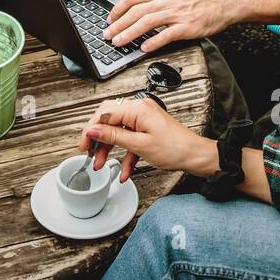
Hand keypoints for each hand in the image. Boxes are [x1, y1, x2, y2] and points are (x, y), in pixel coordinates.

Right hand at [77, 97, 216, 180]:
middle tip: (89, 152)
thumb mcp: (139, 145)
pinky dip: (125, 154)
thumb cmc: (175, 149)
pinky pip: (130, 139)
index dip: (90, 130)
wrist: (195, 156)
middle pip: (108, 120)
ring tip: (102, 164)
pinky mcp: (147, 128)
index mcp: (137, 108)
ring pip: (117, 131)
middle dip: (97, 138)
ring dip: (109, 149)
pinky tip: (124, 170)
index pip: (104, 114)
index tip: (84, 145)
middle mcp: (139, 109)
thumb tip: (92, 130)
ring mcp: (143, 119)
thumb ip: (113, 136)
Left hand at [105, 0, 240, 51]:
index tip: (109, 18)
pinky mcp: (186, 27)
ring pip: (146, 23)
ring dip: (129, 34)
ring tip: (118, 42)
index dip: (117, 9)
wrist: (225, 1)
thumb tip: (142, 8)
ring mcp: (176, 14)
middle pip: (135, 12)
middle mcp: (166, 1)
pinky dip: (153, 42)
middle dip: (118, 24)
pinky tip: (143, 48)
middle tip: (107, 35)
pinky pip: (166, 35)